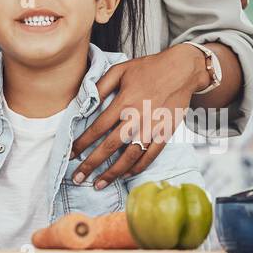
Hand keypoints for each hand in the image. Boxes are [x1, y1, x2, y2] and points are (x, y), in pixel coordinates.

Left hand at [68, 44, 207, 188]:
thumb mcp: (120, 69)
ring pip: (130, 156)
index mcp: (124, 101)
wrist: (182, 69)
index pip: (98, 127)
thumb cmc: (148, 68)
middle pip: (111, 146)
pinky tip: (126, 175)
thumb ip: (101, 85)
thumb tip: (84, 101)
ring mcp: (153, 127)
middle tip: (78, 178)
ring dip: (114, 172)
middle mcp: (137, 116)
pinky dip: (138, 167)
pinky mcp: (166, 132)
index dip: (83, 142)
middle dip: (92, 164)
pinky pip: (151, 155)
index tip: (70, 154)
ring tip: (99, 184)